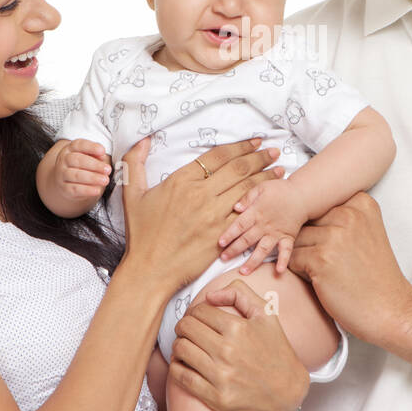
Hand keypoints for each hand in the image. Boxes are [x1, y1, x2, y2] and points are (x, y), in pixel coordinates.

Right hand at [52, 138, 111, 201]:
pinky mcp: (64, 188)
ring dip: (92, 178)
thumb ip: (96, 154)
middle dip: (94, 165)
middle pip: (77, 160)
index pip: (80, 145)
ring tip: (105, 180)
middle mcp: (64, 160)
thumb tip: (102, 156)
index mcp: (71, 148)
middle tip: (108, 170)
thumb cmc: (82, 165)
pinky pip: (75, 189)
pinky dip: (87, 190)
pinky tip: (97, 190)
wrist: (66, 180)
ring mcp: (62, 174)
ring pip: (76, 175)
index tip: (102, 151)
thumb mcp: (88, 155)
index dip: (91, 147)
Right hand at [119, 135, 286, 292]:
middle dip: (259, 157)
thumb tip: (143, 140)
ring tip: (279, 169)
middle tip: (273, 151)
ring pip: (246, 189)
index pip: (217, 156)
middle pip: (237, 169)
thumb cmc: (141, 234)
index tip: (254, 141)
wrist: (150, 270)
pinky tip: (270, 197)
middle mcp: (200, 194)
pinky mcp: (222, 234)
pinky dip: (260, 202)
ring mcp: (213, 215)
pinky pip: (246, 214)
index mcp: (181, 181)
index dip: (239, 146)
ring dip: (265, 177)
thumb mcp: (132, 194)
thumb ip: (135, 162)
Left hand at [170, 278, 309, 410]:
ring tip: (187, 345)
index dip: (195, 311)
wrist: (287, 390)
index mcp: (238, 328)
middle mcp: (228, 351)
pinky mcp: (216, 397)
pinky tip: (185, 363)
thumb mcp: (266, 313)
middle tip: (189, 330)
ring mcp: (221, 376)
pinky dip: (177, 367)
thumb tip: (210, 295)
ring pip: (180, 350)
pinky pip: (181, 377)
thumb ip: (239, 293)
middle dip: (184, 326)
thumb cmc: (275, 348)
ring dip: (179, 344)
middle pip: (185, 328)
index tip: (198, 318)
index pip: (199, 311)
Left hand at [217, 176, 309, 274]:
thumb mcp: (261, 187)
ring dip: (253, 261)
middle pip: (247, 240)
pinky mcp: (288, 237)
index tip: (220, 243)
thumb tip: (235, 207)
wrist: (302, 194)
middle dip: (234, 250)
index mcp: (257, 212)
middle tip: (223, 259)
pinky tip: (279, 271)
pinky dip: (283, 261)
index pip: (240, 225)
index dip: (229, 234)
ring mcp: (277, 233)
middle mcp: (265, 225)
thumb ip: (247, 197)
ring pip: (263, 249)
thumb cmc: (280, 190)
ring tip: (244, 271)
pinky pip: (286, 251)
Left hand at [287, 191, 411, 342]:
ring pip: (296, 239)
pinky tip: (324, 281)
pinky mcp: (321, 258)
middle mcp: (348, 213)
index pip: (320, 204)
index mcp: (361, 203)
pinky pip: (292, 258)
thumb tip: (296, 213)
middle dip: (310, 241)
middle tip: (334, 262)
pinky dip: (301, 272)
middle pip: (306, 220)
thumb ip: (339, 217)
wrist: (389, 310)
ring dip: (304, 257)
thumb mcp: (365, 232)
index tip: (339, 245)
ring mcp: (334, 235)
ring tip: (329, 272)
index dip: (322, 226)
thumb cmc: (373, 276)